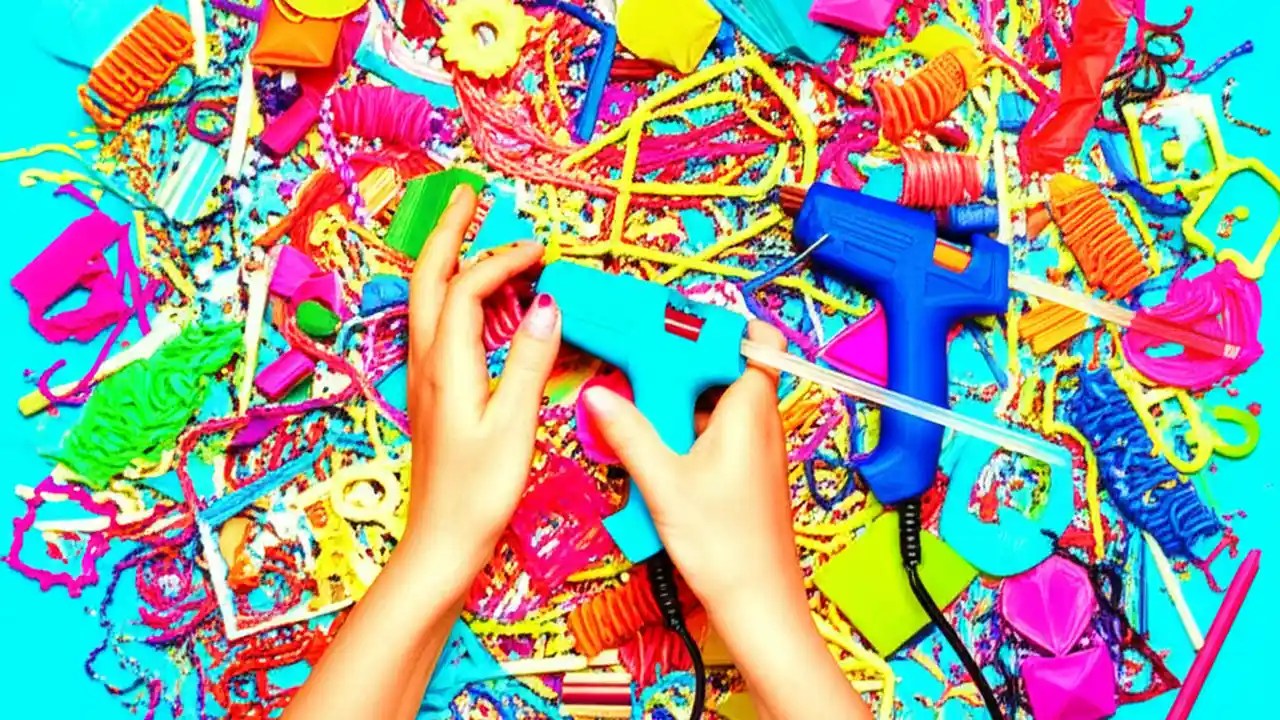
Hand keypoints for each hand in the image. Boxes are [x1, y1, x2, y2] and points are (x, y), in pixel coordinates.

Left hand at [404, 186, 561, 576]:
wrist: (442, 541)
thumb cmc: (479, 492)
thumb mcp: (514, 425)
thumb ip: (531, 361)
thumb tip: (546, 303)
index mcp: (447, 364)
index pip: (469, 288)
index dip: (504, 260)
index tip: (541, 251)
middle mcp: (427, 363)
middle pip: (429, 280)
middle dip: (447, 232)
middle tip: (467, 195)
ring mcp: (425, 378)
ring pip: (428, 301)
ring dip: (448, 261)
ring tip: (470, 233)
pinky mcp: (433, 394)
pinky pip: (438, 327)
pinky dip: (455, 297)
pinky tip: (477, 304)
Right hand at [580, 321, 805, 618]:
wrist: (759, 604)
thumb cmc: (725, 546)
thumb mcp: (664, 484)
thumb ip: (629, 434)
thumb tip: (598, 396)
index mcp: (750, 411)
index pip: (760, 342)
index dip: (725, 324)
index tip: (681, 323)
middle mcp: (761, 424)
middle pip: (727, 369)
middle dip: (686, 364)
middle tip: (643, 363)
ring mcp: (756, 450)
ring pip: (720, 403)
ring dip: (683, 401)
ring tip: (641, 407)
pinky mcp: (747, 473)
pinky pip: (720, 432)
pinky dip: (690, 429)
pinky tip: (658, 449)